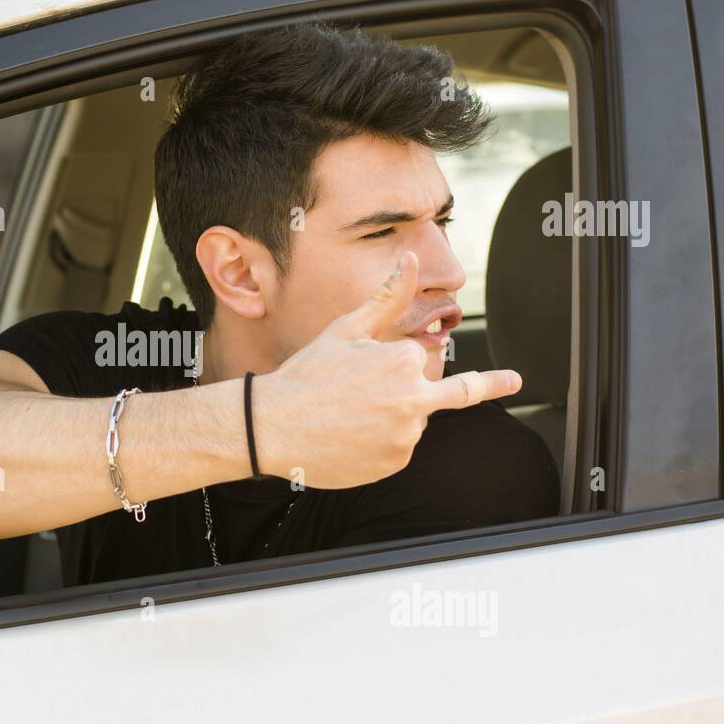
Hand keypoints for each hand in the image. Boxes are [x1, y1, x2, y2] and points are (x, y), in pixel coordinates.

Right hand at [257, 250, 522, 488]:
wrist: (271, 427)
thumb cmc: (306, 374)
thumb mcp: (346, 329)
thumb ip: (389, 296)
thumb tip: (414, 260)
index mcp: (404, 360)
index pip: (415, 358)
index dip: (387, 360)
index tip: (362, 369)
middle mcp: (413, 400)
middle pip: (426, 391)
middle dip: (416, 390)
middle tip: (452, 388)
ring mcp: (405, 436)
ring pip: (411, 421)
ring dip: (391, 417)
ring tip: (346, 417)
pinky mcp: (394, 463)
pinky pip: (398, 448)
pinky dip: (381, 443)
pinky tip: (349, 437)